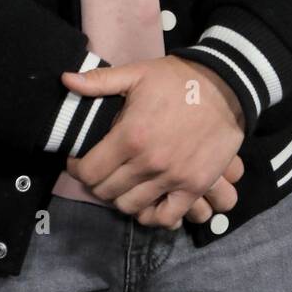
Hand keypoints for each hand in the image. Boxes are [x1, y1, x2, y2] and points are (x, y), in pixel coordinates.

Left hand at [61, 55, 245, 228]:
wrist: (226, 87)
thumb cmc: (177, 79)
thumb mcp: (136, 74)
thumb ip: (99, 81)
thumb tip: (65, 79)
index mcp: (130, 136)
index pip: (89, 171)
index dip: (77, 168)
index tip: (79, 161)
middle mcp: (148, 163)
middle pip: (107, 192)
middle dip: (96, 183)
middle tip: (100, 171)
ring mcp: (173, 178)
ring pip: (131, 207)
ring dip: (121, 198)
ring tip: (122, 184)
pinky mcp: (194, 187)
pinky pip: (166, 218)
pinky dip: (152, 215)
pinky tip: (147, 201)